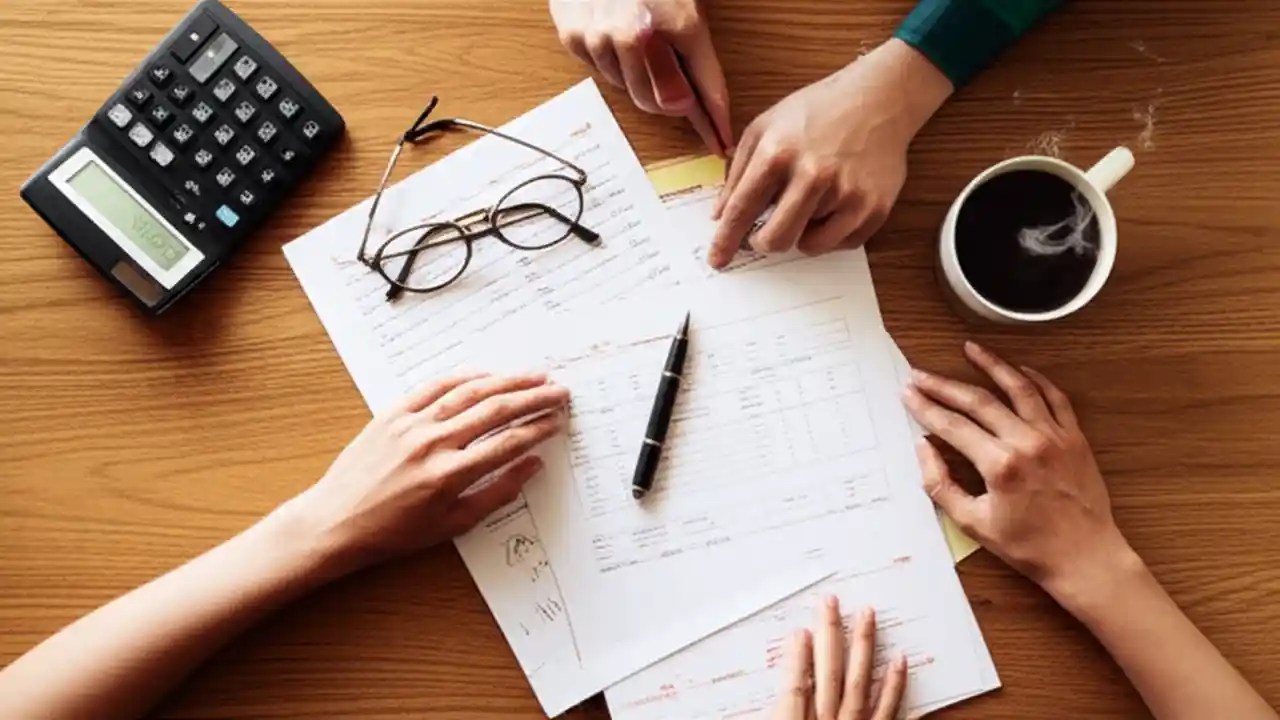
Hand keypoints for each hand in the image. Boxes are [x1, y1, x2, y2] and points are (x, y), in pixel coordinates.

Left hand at [286, 372, 568, 573]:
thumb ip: (496, 493)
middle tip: (558, 391)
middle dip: (533, 398)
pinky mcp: (392, 413)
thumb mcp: (451, 524)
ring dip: (506, 381)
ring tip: (533, 376)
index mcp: (449, 475)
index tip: (557, 420)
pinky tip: (486, 375)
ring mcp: (411, 424)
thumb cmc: (392, 532)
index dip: (538, 429)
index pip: (507, 443)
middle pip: (495, 410)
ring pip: (469, 392)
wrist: (336, 521)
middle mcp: (432, 443)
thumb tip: (532, 466)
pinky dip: (463, 377)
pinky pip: (434, 386)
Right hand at [550, 0, 731, 154]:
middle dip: (674, 103)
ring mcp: (604, 38)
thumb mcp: (689, 3)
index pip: (705, 89)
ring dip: (640, 79)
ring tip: (641, 48)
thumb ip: (695, 47)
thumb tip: (699, 99)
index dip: (715, 122)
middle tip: (678, 95)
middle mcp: (640, 36)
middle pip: (662, 103)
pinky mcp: (575, 37)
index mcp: (680, 24)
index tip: (721, 144)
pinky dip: (611, 63)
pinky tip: (615, 38)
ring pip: (629, 90)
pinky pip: (599, 71)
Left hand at [708, 39, 952, 267]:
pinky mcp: (874, 207)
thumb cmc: (817, 111)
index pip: (743, 210)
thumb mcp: (765, 127)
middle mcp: (812, 175)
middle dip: (763, 243)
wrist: (878, 98)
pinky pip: (840, 244)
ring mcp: (846, 193)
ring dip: (801, 233)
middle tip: (763, 235)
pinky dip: (831, 233)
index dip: (726, 240)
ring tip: (808, 204)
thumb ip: (738, 172)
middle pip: (775, 239)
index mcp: (778, 153)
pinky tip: (833, 206)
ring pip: (809, 245)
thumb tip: (721, 215)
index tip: (718, 260)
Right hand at [771, 595, 906, 719]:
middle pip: (829, 675)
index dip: (797, 659)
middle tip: (831, 603)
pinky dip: (894, 684)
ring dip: (863, 646)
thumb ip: (775, 711)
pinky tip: (899, 659)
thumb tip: (754, 698)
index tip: (800, 632)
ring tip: (866, 615)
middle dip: (830, 636)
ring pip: (859, 682)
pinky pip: (888, 710)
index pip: (796, 690)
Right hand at [902, 342, 1131, 597]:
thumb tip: (923, 448)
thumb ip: (940, 484)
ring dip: (992, 365)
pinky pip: (1055, 398)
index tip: (909, 393)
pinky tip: (1019, 370)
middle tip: (922, 374)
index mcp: (999, 466)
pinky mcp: (1075, 438)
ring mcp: (1054, 437)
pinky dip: (1036, 380)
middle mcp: (1027, 443)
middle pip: (978, 401)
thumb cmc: (1028, 547)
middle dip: (944, 385)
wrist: (1085, 558)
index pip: (952, 426)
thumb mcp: (973, 524)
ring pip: (1018, 388)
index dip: (926, 407)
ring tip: (970, 349)